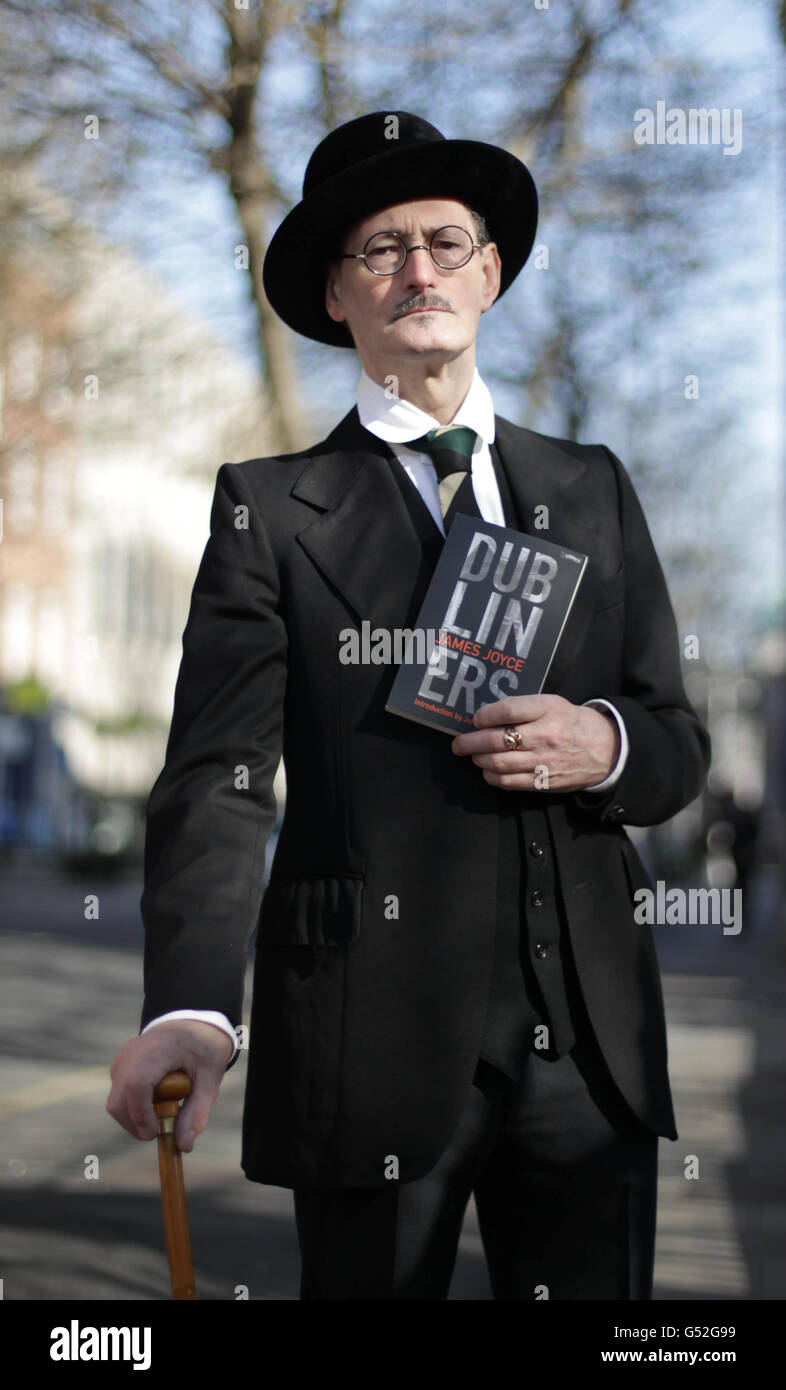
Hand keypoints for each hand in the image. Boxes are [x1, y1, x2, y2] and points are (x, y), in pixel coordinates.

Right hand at [107, 1020, 233, 1151]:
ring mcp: (122, 1059)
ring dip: (135, 1118)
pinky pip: (118, 1096)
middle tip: (161, 1131)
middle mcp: (133, 1053)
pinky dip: (133, 1107)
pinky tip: (155, 1099)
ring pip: (115, 1102)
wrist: (191, 1024)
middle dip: (137, 1125)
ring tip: (163, 1109)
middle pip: (119, 1100)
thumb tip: (183, 1146)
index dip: (141, 1115)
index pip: (136, 1084)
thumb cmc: (202, 1049)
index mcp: (158, 1050)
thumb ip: (196, 1113)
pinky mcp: (119, 1067)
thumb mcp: (209, 1080)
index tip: (156, 1133)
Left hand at [451, 694, 619, 792]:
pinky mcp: (544, 781)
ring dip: (479, 760)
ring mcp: (545, 761)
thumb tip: (486, 717)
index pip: (508, 711)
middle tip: (458, 743)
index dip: (485, 716)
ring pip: (499, 763)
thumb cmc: (571, 722)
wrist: (606, 750)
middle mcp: (546, 735)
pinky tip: (487, 771)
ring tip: (473, 756)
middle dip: (471, 742)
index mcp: (548, 710)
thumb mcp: (552, 704)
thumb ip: (522, 708)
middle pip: (498, 740)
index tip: (475, 719)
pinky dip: (492, 777)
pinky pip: (510, 782)